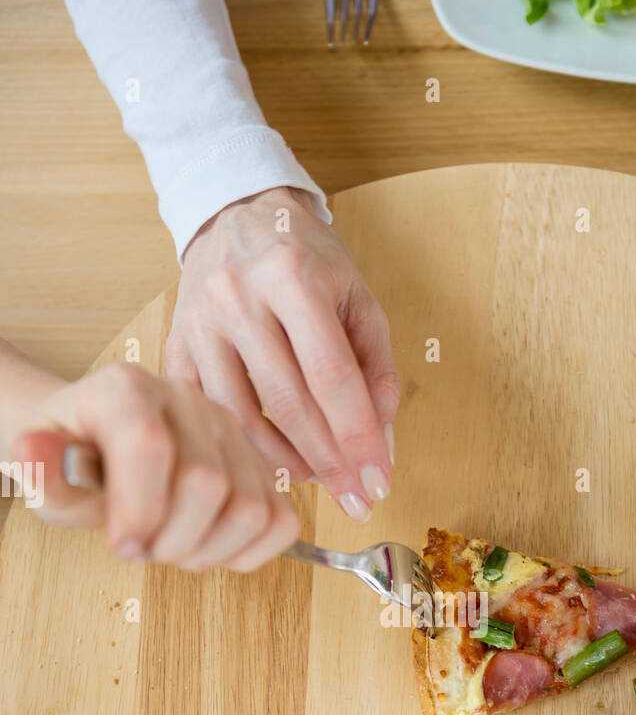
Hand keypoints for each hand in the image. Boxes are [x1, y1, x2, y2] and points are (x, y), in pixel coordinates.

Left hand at [14, 362, 299, 570]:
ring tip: (173, 548)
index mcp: (128, 389)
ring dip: (210, 551)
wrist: (100, 446)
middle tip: (143, 550)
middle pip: (207, 485)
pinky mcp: (261, 464)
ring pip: (251, 508)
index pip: (151, 448)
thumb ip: (38, 471)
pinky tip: (211, 547)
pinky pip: (281, 521)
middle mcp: (189, 398)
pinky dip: (250, 551)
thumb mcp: (41, 471)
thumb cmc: (74, 461)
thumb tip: (34, 451)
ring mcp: (232, 430)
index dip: (140, 512)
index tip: (122, 548)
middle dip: (172, 540)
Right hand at [166, 186, 399, 521]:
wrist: (235, 215)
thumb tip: (381, 439)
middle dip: (329, 461)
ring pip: (242, 416)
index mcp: (294, 278)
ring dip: (286, 462)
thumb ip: (376, 365)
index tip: (379, 480)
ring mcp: (199, 322)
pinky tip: (274, 464)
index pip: (333, 375)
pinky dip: (244, 448)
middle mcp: (239, 297)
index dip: (358, 436)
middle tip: (356, 499)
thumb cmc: (305, 260)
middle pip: (288, 402)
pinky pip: (209, 413)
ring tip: (319, 482)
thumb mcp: (356, 295)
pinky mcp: (175, 344)